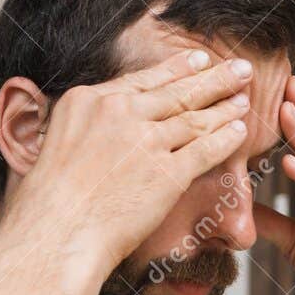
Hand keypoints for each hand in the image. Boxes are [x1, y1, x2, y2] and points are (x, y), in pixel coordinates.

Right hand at [0, 50, 252, 294]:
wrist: (56, 234)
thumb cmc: (49, 202)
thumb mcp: (56, 142)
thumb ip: (87, 126)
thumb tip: (103, 124)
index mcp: (89, 100)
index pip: (144, 79)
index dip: (178, 68)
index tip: (199, 60)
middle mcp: (119, 113)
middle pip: (177, 91)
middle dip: (214, 78)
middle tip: (240, 69)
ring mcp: (145, 142)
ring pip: (195, 118)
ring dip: (225, 107)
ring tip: (244, 99)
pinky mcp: (166, 174)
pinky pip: (204, 150)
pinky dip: (226, 139)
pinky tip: (240, 132)